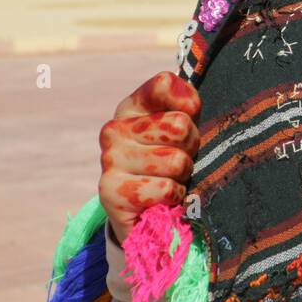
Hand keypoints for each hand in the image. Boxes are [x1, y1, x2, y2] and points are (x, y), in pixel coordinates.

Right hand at [97, 71, 201, 245]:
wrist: (152, 217)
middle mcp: (114, 129)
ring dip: (183, 176)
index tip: (188, 122)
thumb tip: (189, 106)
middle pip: (179, 125)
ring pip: (175, 160)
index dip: (190, 105)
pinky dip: (174, 198)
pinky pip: (166, 188)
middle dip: (192, 148)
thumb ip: (187, 104)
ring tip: (171, 181)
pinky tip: (163, 201)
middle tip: (180, 162)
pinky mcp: (110, 193)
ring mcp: (109, 160)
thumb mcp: (185, 130)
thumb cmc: (174, 165)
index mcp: (132, 107)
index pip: (164, 84)